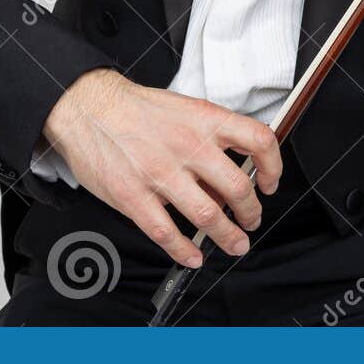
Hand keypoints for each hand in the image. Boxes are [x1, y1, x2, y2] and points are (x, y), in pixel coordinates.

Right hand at [39, 68, 282, 267]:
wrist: (90, 108)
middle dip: (251, 212)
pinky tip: (192, 256)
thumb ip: (213, 136)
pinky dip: (183, 250)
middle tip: (252, 220)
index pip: (259, 140)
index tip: (269, 182)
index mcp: (205, 120)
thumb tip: (235, 169)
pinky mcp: (133, 195)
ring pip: (208, 215)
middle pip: (238, 188)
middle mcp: (188, 146)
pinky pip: (166, 232)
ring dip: (227, 236)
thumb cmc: (139, 110)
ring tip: (235, 243)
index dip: (273, 166)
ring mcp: (160, 173)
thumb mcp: (186, 109)